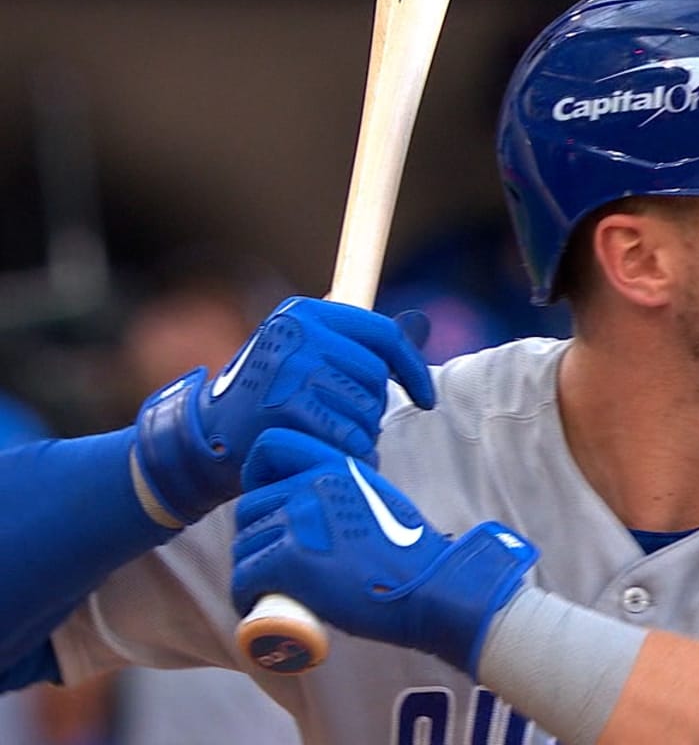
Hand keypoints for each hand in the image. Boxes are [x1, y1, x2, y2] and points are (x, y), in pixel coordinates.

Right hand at [131, 297, 435, 526]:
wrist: (207, 438)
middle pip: (375, 375)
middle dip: (370, 408)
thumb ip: (358, 345)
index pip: (383, 334)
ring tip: (326, 437)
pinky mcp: (287, 407)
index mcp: (306, 312)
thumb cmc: (269, 397)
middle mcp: (297, 331)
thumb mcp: (307, 356)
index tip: (424, 397)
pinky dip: (349, 452)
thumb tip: (421, 326)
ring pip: (367, 408)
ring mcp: (291, 367)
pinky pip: (350, 435)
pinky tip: (327, 453)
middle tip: (340, 423)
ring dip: (359, 432)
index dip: (412, 367)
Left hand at [231, 428, 536, 672]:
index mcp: (336, 465)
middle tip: (268, 562)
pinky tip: (258, 604)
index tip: (267, 506)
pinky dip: (245, 594)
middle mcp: (313, 484)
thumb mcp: (377, 498)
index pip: (269, 447)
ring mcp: (299, 520)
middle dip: (253, 537)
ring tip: (267, 589)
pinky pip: (246, 576)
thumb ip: (343, 494)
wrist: (429, 586)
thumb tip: (315, 516)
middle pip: (250, 506)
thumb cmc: (410, 554)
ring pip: (244, 545)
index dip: (256, 476)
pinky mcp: (290, 559)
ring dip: (250, 570)